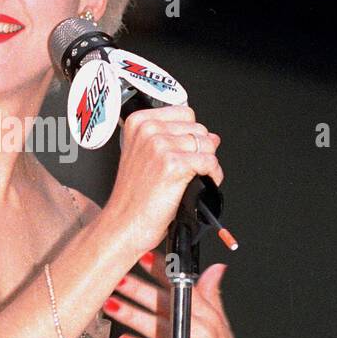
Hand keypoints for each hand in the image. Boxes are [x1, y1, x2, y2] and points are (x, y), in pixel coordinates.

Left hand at [103, 255, 255, 337]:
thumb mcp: (220, 330)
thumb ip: (212, 299)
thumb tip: (216, 269)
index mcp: (211, 317)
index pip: (185, 287)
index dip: (164, 271)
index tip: (143, 256)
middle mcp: (205, 332)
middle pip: (170, 305)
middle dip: (141, 290)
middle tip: (117, 278)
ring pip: (162, 329)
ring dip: (135, 316)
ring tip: (111, 305)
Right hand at [105, 105, 223, 258]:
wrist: (123, 224)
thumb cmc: (132, 197)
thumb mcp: (146, 157)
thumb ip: (175, 140)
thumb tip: (210, 136)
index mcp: (139, 123)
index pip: (185, 114)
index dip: (190, 134)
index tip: (183, 150)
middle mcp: (148, 130)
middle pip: (198, 128)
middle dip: (200, 149)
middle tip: (186, 170)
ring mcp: (161, 146)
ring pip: (207, 144)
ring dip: (207, 164)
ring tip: (191, 179)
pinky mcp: (174, 165)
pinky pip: (210, 162)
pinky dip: (213, 175)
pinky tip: (198, 184)